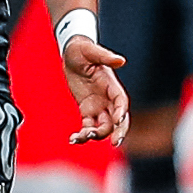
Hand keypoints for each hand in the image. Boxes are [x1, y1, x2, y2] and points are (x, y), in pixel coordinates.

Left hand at [58, 25, 127, 143]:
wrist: (71, 53)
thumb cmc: (82, 49)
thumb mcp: (91, 50)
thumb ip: (105, 56)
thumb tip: (121, 60)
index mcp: (112, 85)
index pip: (121, 101)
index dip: (121, 111)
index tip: (117, 120)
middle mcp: (108, 98)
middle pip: (118, 120)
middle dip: (118, 132)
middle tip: (114, 143)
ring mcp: (98, 106)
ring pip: (103, 127)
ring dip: (96, 135)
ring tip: (82, 138)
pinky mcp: (87, 111)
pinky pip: (88, 127)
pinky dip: (83, 135)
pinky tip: (73, 139)